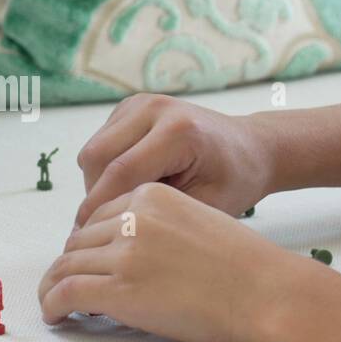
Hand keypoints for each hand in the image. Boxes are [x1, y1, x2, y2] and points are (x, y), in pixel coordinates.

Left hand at [40, 182, 302, 341]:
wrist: (269, 292)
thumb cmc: (249, 269)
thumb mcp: (202, 225)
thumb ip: (164, 231)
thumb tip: (137, 261)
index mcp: (153, 196)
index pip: (100, 215)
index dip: (89, 243)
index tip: (84, 261)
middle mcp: (133, 218)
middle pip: (80, 240)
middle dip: (71, 265)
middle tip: (67, 287)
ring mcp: (124, 252)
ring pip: (66, 266)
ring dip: (56, 287)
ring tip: (56, 304)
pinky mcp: (119, 288)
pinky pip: (65, 293)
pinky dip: (53, 305)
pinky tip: (56, 316)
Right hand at [73, 93, 277, 228]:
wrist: (251, 147)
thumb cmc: (236, 180)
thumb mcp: (207, 207)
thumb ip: (160, 214)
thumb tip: (110, 228)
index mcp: (178, 131)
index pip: (122, 172)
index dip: (100, 208)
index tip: (89, 237)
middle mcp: (154, 108)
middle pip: (97, 157)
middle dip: (96, 195)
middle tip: (112, 225)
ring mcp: (139, 103)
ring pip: (93, 151)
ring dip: (99, 182)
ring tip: (132, 204)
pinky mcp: (130, 108)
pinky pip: (101, 144)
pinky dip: (107, 169)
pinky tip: (136, 184)